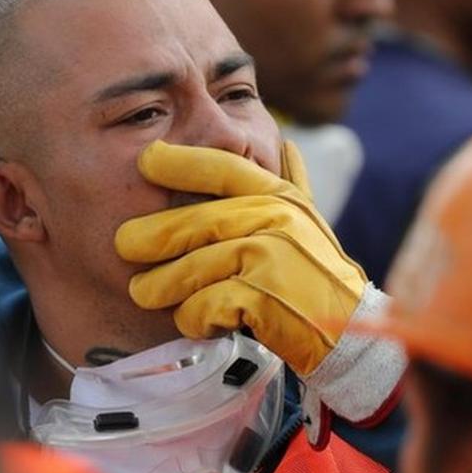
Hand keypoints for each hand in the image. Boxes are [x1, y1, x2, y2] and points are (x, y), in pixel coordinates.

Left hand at [116, 141, 403, 446]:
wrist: (349, 330)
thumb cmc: (317, 274)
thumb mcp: (309, 221)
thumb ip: (294, 182)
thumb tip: (288, 142)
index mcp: (279, 198)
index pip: (224, 169)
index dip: (182, 161)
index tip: (147, 159)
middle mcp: (275, 221)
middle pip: (194, 222)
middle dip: (150, 236)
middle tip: (122, 245)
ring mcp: (270, 259)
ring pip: (192, 269)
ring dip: (163, 287)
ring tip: (148, 294)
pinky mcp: (263, 299)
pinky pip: (204, 306)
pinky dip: (194, 319)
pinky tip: (201, 322)